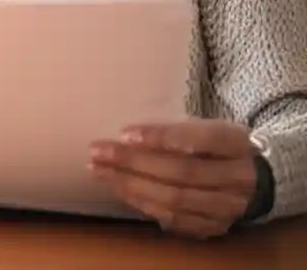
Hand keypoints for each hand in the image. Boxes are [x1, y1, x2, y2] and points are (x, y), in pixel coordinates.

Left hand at [89, 119, 256, 238]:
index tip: (125, 133)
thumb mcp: (206, 128)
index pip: (202, 140)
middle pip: (184, 172)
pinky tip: (120, 190)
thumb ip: (175, 130)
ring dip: (132, 186)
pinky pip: (175, 219)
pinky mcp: (215, 227)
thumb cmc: (215, 146)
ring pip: (177, 199)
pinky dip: (144, 205)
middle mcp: (237, 178)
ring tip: (100, 171)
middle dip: (136, 163)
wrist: (256, 179)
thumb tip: (126, 135)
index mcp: (236, 143)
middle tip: (98, 152)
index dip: (163, 137)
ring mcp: (229, 207)